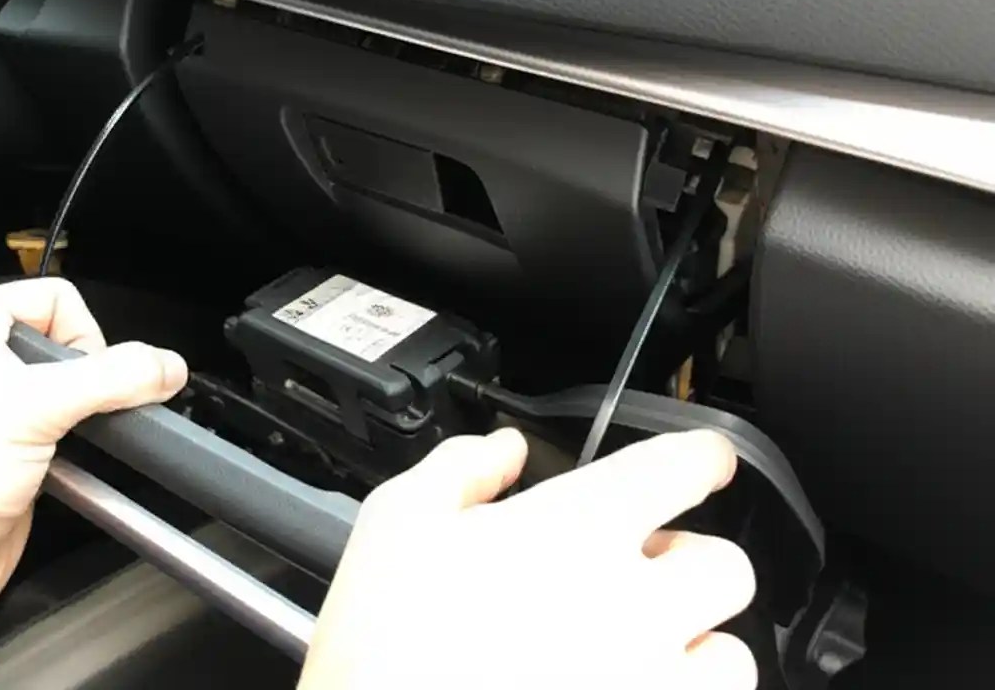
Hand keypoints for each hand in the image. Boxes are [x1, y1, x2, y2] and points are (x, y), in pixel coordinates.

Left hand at [0, 278, 187, 644]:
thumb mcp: (35, 409)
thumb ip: (113, 380)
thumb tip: (165, 365)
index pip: (58, 297)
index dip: (83, 337)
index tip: (80, 378)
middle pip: (73, 344)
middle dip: (88, 382)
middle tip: (65, 414)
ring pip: (75, 390)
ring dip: (85, 419)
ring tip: (61, 444)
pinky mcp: (12, 447)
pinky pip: (68, 430)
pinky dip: (80, 448)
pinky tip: (63, 470)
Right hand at [300, 429, 756, 688]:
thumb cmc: (387, 648)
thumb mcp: (396, 521)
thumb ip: (459, 468)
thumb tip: (502, 450)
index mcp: (577, 527)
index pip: (682, 467)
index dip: (702, 456)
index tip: (704, 462)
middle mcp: (634, 599)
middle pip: (724, 564)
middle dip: (691, 563)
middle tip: (645, 573)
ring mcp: (652, 678)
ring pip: (731, 653)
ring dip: (696, 643)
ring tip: (642, 648)